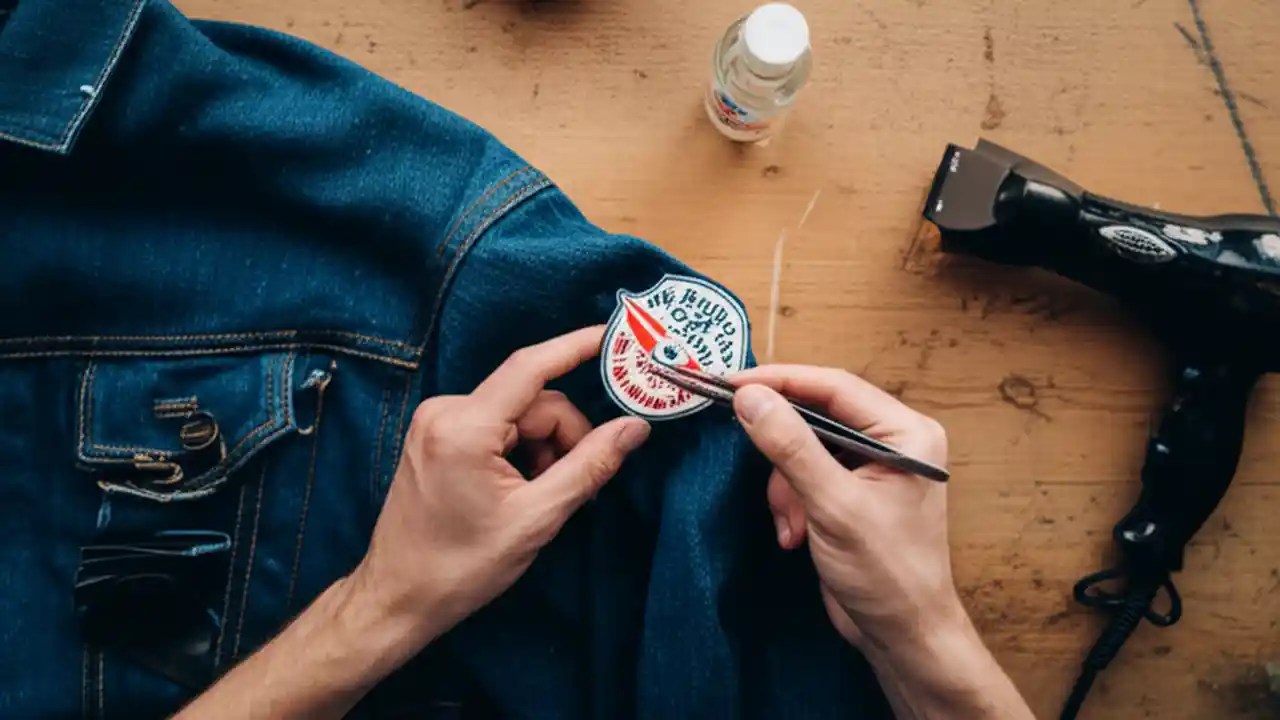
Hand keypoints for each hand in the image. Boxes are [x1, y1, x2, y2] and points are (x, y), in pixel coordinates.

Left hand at [347, 327, 650, 648]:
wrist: (398, 597)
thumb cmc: (461, 566)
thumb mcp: (536, 518)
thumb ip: (590, 466)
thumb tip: (634, 427)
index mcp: (464, 427)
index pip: (531, 368)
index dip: (576, 347)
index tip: (613, 335)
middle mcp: (445, 412)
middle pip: (534, 402)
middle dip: (565, 438)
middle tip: (580, 487)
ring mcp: (437, 422)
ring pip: (519, 416)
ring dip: (544, 449)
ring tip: (544, 497)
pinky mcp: (436, 436)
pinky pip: (497, 427)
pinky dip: (521, 452)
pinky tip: (522, 490)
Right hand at [730, 365, 957, 650]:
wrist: (903, 636)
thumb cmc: (885, 572)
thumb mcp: (832, 505)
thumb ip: (790, 446)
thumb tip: (749, 396)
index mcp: (906, 432)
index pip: (834, 386)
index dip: (779, 381)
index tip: (729, 384)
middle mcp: (892, 441)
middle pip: (816, 415)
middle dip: (782, 451)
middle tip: (753, 461)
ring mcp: (872, 467)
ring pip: (803, 448)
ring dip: (786, 487)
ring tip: (791, 526)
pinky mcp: (851, 492)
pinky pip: (805, 475)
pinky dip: (791, 502)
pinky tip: (795, 535)